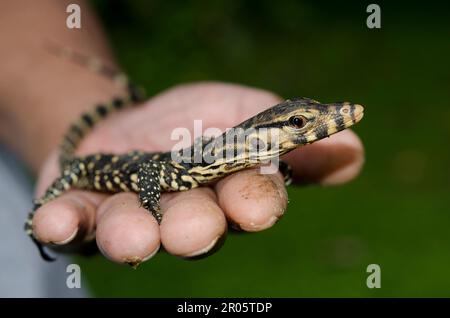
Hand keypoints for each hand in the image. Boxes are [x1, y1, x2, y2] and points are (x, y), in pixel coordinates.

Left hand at [32, 82, 364, 264]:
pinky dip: (64, 223)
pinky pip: (71, 223)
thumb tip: (353, 150)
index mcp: (228, 192)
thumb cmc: (194, 123)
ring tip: (134, 236)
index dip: (256, 201)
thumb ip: (289, 134)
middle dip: (197, 226)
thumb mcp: (244, 110)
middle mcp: (183, 215)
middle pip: (195, 225)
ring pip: (134, 232)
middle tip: (196, 228)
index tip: (257, 203)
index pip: (251, 200)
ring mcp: (131, 216)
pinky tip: (54, 220)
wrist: (126, 126)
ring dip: (133, 234)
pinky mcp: (84, 211)